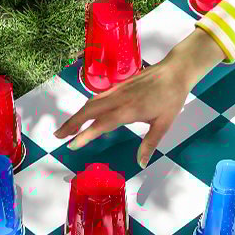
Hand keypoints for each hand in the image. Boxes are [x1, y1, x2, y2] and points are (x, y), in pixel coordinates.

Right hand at [55, 29, 224, 167]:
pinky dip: (87, 106)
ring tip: (67, 127)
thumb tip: (141, 163)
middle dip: (71, 123)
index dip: (85, 135)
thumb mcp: (164, 124)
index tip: (72, 144)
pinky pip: (98, 97)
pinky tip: (85, 113)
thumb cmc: (172, 98)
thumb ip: (150, 144)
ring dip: (77, 115)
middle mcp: (118, 99)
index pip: (101, 124)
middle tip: (58, 136)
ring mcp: (117, 90)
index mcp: (128, 110)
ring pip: (91, 102)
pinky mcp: (119, 86)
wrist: (176, 71)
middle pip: (88, 111)